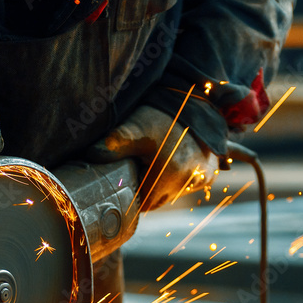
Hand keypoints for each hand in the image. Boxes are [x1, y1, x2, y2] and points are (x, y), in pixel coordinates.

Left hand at [88, 105, 217, 210]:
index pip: (145, 203)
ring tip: (156, 162)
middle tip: (140, 167)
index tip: (128, 179)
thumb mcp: (136, 128)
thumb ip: (115, 143)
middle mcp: (187, 181)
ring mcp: (201, 177)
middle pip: (159, 199)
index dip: (134, 194)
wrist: (193, 99)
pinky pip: (191, 185)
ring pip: (174, 193)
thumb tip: (91, 155)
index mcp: (167, 176)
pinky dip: (182, 179)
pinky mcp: (210, 172)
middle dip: (148, 189)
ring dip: (164, 185)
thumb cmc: (161, 115)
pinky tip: (174, 162)